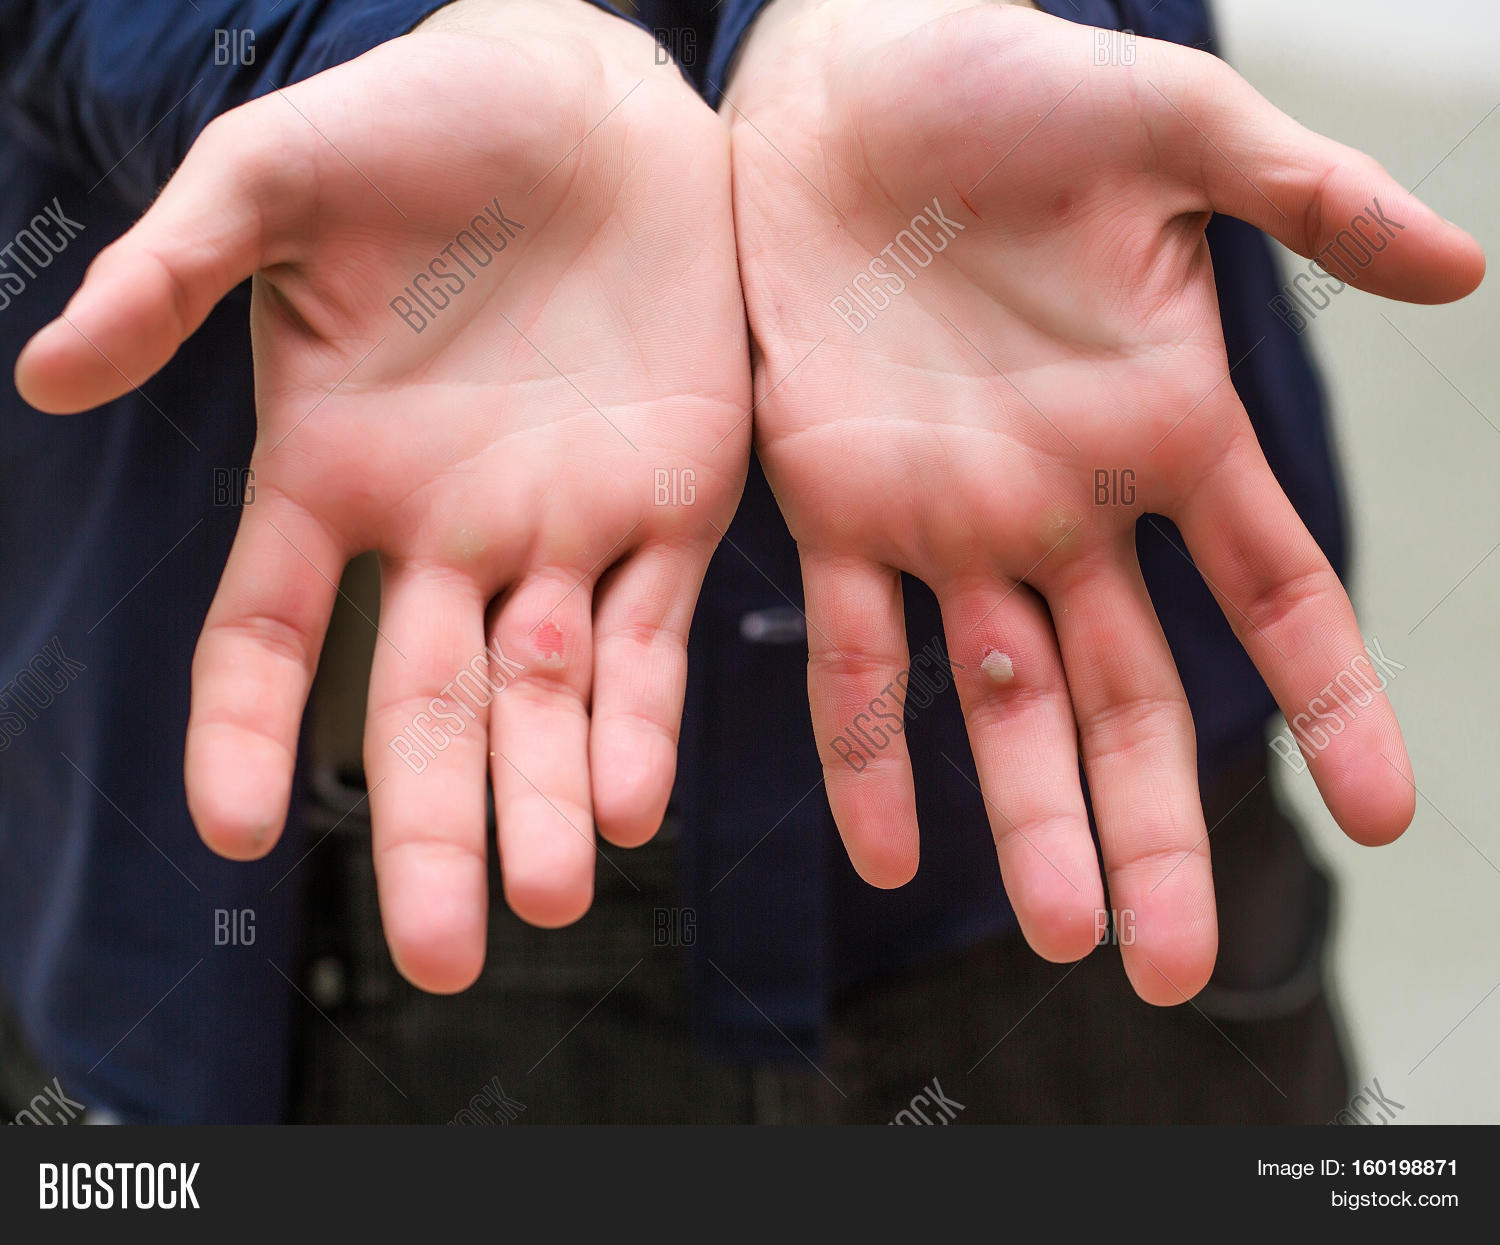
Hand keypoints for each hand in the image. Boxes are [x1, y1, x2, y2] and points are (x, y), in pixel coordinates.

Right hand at [16, 0, 749, 990]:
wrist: (591, 103)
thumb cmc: (422, 128)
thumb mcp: (275, 184)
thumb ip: (170, 275)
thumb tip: (41, 378)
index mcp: (336, 479)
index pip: (268, 640)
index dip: (248, 734)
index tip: (239, 828)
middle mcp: (446, 534)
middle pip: (424, 713)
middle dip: (432, 829)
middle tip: (441, 953)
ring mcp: (562, 529)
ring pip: (545, 700)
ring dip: (547, 801)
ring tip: (552, 896)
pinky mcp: (670, 503)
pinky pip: (650, 633)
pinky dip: (640, 715)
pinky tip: (632, 798)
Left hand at [724, 0, 1482, 1000]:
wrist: (846, 79)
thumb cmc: (1011, 89)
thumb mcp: (1177, 137)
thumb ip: (1311, 203)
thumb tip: (1465, 270)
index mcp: (1165, 431)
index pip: (1272, 596)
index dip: (1329, 702)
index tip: (1382, 816)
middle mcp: (1066, 503)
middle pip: (1133, 696)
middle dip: (1157, 822)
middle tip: (1172, 961)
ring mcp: (950, 516)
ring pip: (1002, 700)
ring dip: (1029, 819)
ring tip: (1066, 934)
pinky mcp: (836, 501)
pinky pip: (853, 648)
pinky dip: (870, 746)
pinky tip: (892, 848)